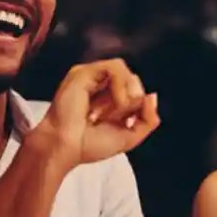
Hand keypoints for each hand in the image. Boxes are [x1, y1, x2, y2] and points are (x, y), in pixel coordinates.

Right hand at [32, 59, 160, 168]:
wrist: (64, 148)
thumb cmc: (88, 145)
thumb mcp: (130, 136)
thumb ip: (148, 119)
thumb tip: (152, 96)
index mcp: (107, 98)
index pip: (135, 89)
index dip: (138, 106)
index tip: (125, 124)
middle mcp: (98, 85)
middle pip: (132, 78)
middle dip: (134, 100)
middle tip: (116, 118)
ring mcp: (89, 77)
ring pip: (124, 70)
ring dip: (128, 92)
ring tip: (115, 110)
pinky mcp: (83, 72)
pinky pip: (115, 68)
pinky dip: (121, 86)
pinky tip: (115, 102)